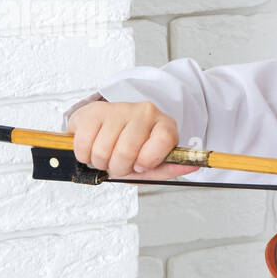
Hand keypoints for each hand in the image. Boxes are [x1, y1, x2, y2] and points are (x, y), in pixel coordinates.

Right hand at [66, 99, 199, 180]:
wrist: (111, 127)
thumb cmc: (135, 149)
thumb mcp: (155, 163)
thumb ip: (170, 168)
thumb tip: (192, 167)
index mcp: (164, 124)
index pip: (164, 140)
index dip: (148, 160)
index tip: (140, 165)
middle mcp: (144, 112)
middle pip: (127, 151)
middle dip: (119, 168)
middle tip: (119, 165)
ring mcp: (118, 109)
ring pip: (103, 150)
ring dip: (100, 163)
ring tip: (106, 157)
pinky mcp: (94, 111)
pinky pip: (83, 144)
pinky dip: (84, 156)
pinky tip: (92, 150)